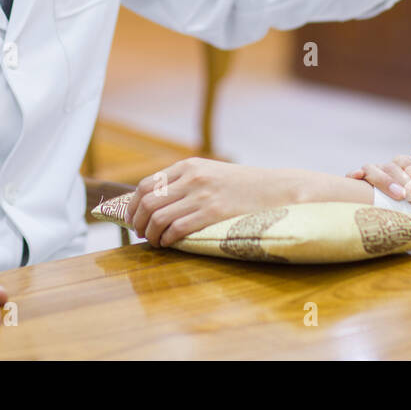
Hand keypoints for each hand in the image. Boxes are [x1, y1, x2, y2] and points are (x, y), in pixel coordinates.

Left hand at [125, 157, 299, 247]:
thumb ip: (185, 182)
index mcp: (188, 166)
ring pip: (158, 217)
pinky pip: (178, 228)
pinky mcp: (213, 213)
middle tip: (142, 235)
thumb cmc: (243, 186)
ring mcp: (202, 195)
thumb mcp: (210, 173)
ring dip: (151, 234)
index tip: (134, 219)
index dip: (134, 205)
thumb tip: (156, 202)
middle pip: (147, 201)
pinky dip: (168, 239)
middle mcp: (192, 177)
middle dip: (138, 222)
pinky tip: (169, 244)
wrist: (276, 189)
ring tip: (155, 242)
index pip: (147, 185)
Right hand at [347, 146, 410, 211]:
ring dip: (388, 181)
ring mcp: (370, 173)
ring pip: (376, 169)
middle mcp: (386, 167)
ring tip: (401, 196)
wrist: (387, 222)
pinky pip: (352, 174)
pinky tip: (359, 177)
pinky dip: (355, 173)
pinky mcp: (355, 182)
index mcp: (403, 166)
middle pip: (397, 166)